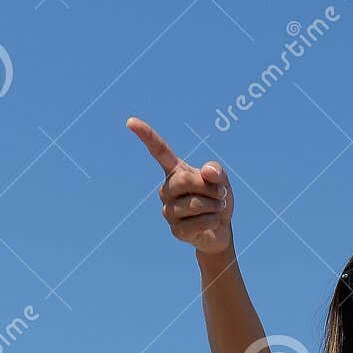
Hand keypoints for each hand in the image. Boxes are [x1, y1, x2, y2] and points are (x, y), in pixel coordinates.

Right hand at [126, 116, 231, 253]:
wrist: (221, 229)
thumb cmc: (218, 199)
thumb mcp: (222, 180)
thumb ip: (216, 171)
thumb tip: (206, 172)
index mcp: (175, 171)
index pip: (159, 151)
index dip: (146, 136)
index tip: (130, 122)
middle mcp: (167, 189)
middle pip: (183, 181)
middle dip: (208, 187)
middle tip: (222, 194)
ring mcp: (168, 211)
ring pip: (192, 204)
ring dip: (213, 206)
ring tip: (219, 207)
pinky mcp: (175, 230)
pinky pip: (196, 223)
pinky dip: (212, 221)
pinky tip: (214, 222)